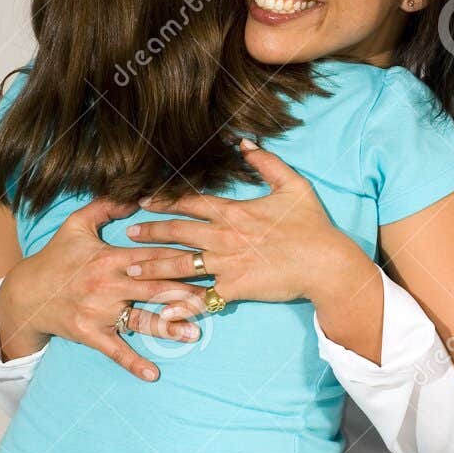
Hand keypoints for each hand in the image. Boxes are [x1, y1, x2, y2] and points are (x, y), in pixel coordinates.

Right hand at [0, 196, 213, 382]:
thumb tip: (135, 193)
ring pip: (140, 320)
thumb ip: (106, 206)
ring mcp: (99, 312)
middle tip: (215, 297)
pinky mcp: (90, 334)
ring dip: (168, 327)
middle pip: (153, 288)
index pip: (152, 256)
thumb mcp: (77, 225)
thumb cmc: (56, 257)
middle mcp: (108, 285)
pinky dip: (133, 363)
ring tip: (194, 333)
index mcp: (109, 257)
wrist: (26, 293)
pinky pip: (114, 350)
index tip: (207, 260)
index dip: (181, 258)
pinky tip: (153, 374)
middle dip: (185, 292)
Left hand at [126, 140, 358, 306]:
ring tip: (131, 269)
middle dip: (149, 233)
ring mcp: (226, 263)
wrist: (325, 262)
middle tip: (128, 236)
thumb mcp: (292, 185)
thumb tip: (245, 142)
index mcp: (233, 211)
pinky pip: (202, 298)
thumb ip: (266, 162)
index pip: (190, 203)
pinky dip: (181, 306)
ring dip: (153, 266)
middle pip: (177, 232)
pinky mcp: (234, 288)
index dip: (164, 201)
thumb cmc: (311, 225)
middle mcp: (223, 236)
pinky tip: (161, 311)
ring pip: (180, 264)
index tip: (143, 202)